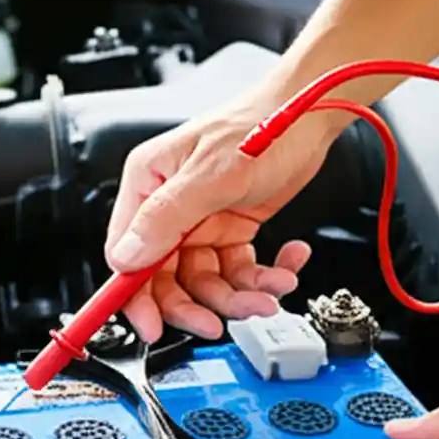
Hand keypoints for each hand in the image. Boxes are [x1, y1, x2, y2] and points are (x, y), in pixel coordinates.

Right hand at [104, 94, 342, 341]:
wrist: (312, 112)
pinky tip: (285, 264)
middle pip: (166, 277)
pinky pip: (238, 270)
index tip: (154, 326)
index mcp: (148, 185)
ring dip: (239, 294)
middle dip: (196, 304)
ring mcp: (200, 221)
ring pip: (206, 281)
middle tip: (219, 323)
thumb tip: (127, 257)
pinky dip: (263, 276)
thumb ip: (166, 218)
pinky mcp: (231, 229)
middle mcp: (169, 207)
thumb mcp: (211, 173)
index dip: (137, 295)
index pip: (127, 255)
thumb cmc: (263, 124)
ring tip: (271, 291)